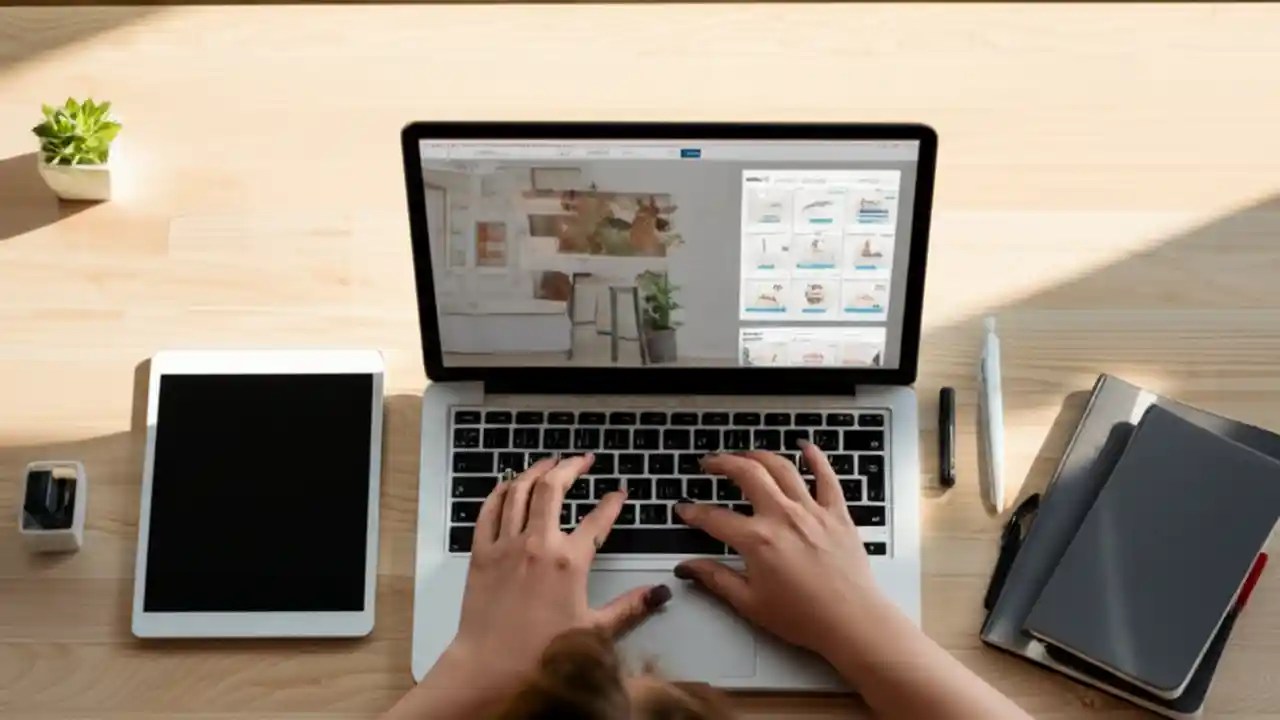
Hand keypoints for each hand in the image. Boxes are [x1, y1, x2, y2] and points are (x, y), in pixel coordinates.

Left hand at [447, 454, 670, 688]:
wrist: (490, 667)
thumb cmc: (541, 655)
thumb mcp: (594, 631)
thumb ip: (629, 607)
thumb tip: (659, 593)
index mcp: (569, 562)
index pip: (597, 520)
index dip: (612, 503)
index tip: (619, 493)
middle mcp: (537, 544)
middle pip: (552, 488)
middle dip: (571, 467)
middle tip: (584, 459)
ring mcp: (506, 545)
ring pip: (519, 491)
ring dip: (536, 470)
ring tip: (549, 462)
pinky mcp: (481, 553)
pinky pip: (489, 510)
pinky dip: (500, 491)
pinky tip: (509, 484)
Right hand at [673, 443, 888, 658]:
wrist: (852, 622)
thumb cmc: (804, 617)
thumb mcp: (750, 603)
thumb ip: (716, 579)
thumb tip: (688, 567)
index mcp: (758, 541)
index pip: (714, 518)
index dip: (693, 512)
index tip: (684, 509)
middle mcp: (783, 517)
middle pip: (747, 474)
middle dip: (723, 463)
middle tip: (710, 463)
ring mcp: (812, 511)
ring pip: (782, 468)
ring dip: (759, 455)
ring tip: (745, 454)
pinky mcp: (837, 513)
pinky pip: (826, 476)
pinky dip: (816, 458)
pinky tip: (806, 447)